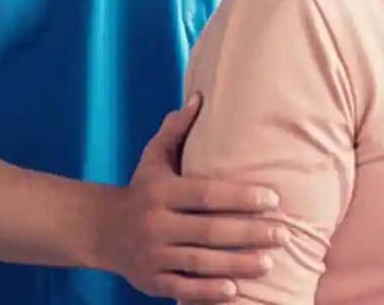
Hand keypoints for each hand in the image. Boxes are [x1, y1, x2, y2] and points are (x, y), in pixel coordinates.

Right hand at [94, 94, 289, 301]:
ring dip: (236, 264)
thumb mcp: (153, 157)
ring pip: (199, 262)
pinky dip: (207, 291)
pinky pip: (182, 288)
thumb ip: (176, 130)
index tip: (274, 199)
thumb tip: (200, 97)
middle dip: (249, 234)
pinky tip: (234, 290)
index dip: (241, 197)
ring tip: (268, 262)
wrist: (100, 230)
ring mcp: (151, 255)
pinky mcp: (150, 281)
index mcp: (159, 191)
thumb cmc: (141, 188)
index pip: (206, 195)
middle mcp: (154, 224)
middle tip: (283, 234)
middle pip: (209, 231)